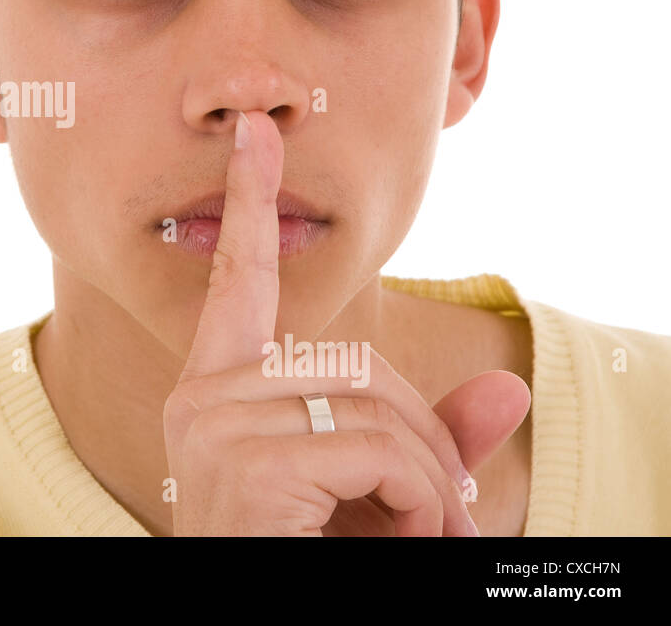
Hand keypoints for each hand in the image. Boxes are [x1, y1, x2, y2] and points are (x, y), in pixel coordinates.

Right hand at [162, 110, 529, 535]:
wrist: (248, 616)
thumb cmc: (304, 552)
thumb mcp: (376, 495)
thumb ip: (433, 441)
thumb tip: (506, 385)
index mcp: (219, 387)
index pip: (240, 280)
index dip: (247, 202)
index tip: (253, 131)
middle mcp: (202, 394)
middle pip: (352, 360)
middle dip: (424, 433)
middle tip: (451, 509)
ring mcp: (213, 424)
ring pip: (369, 400)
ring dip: (431, 472)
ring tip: (434, 530)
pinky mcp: (242, 460)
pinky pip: (371, 444)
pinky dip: (422, 491)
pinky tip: (412, 534)